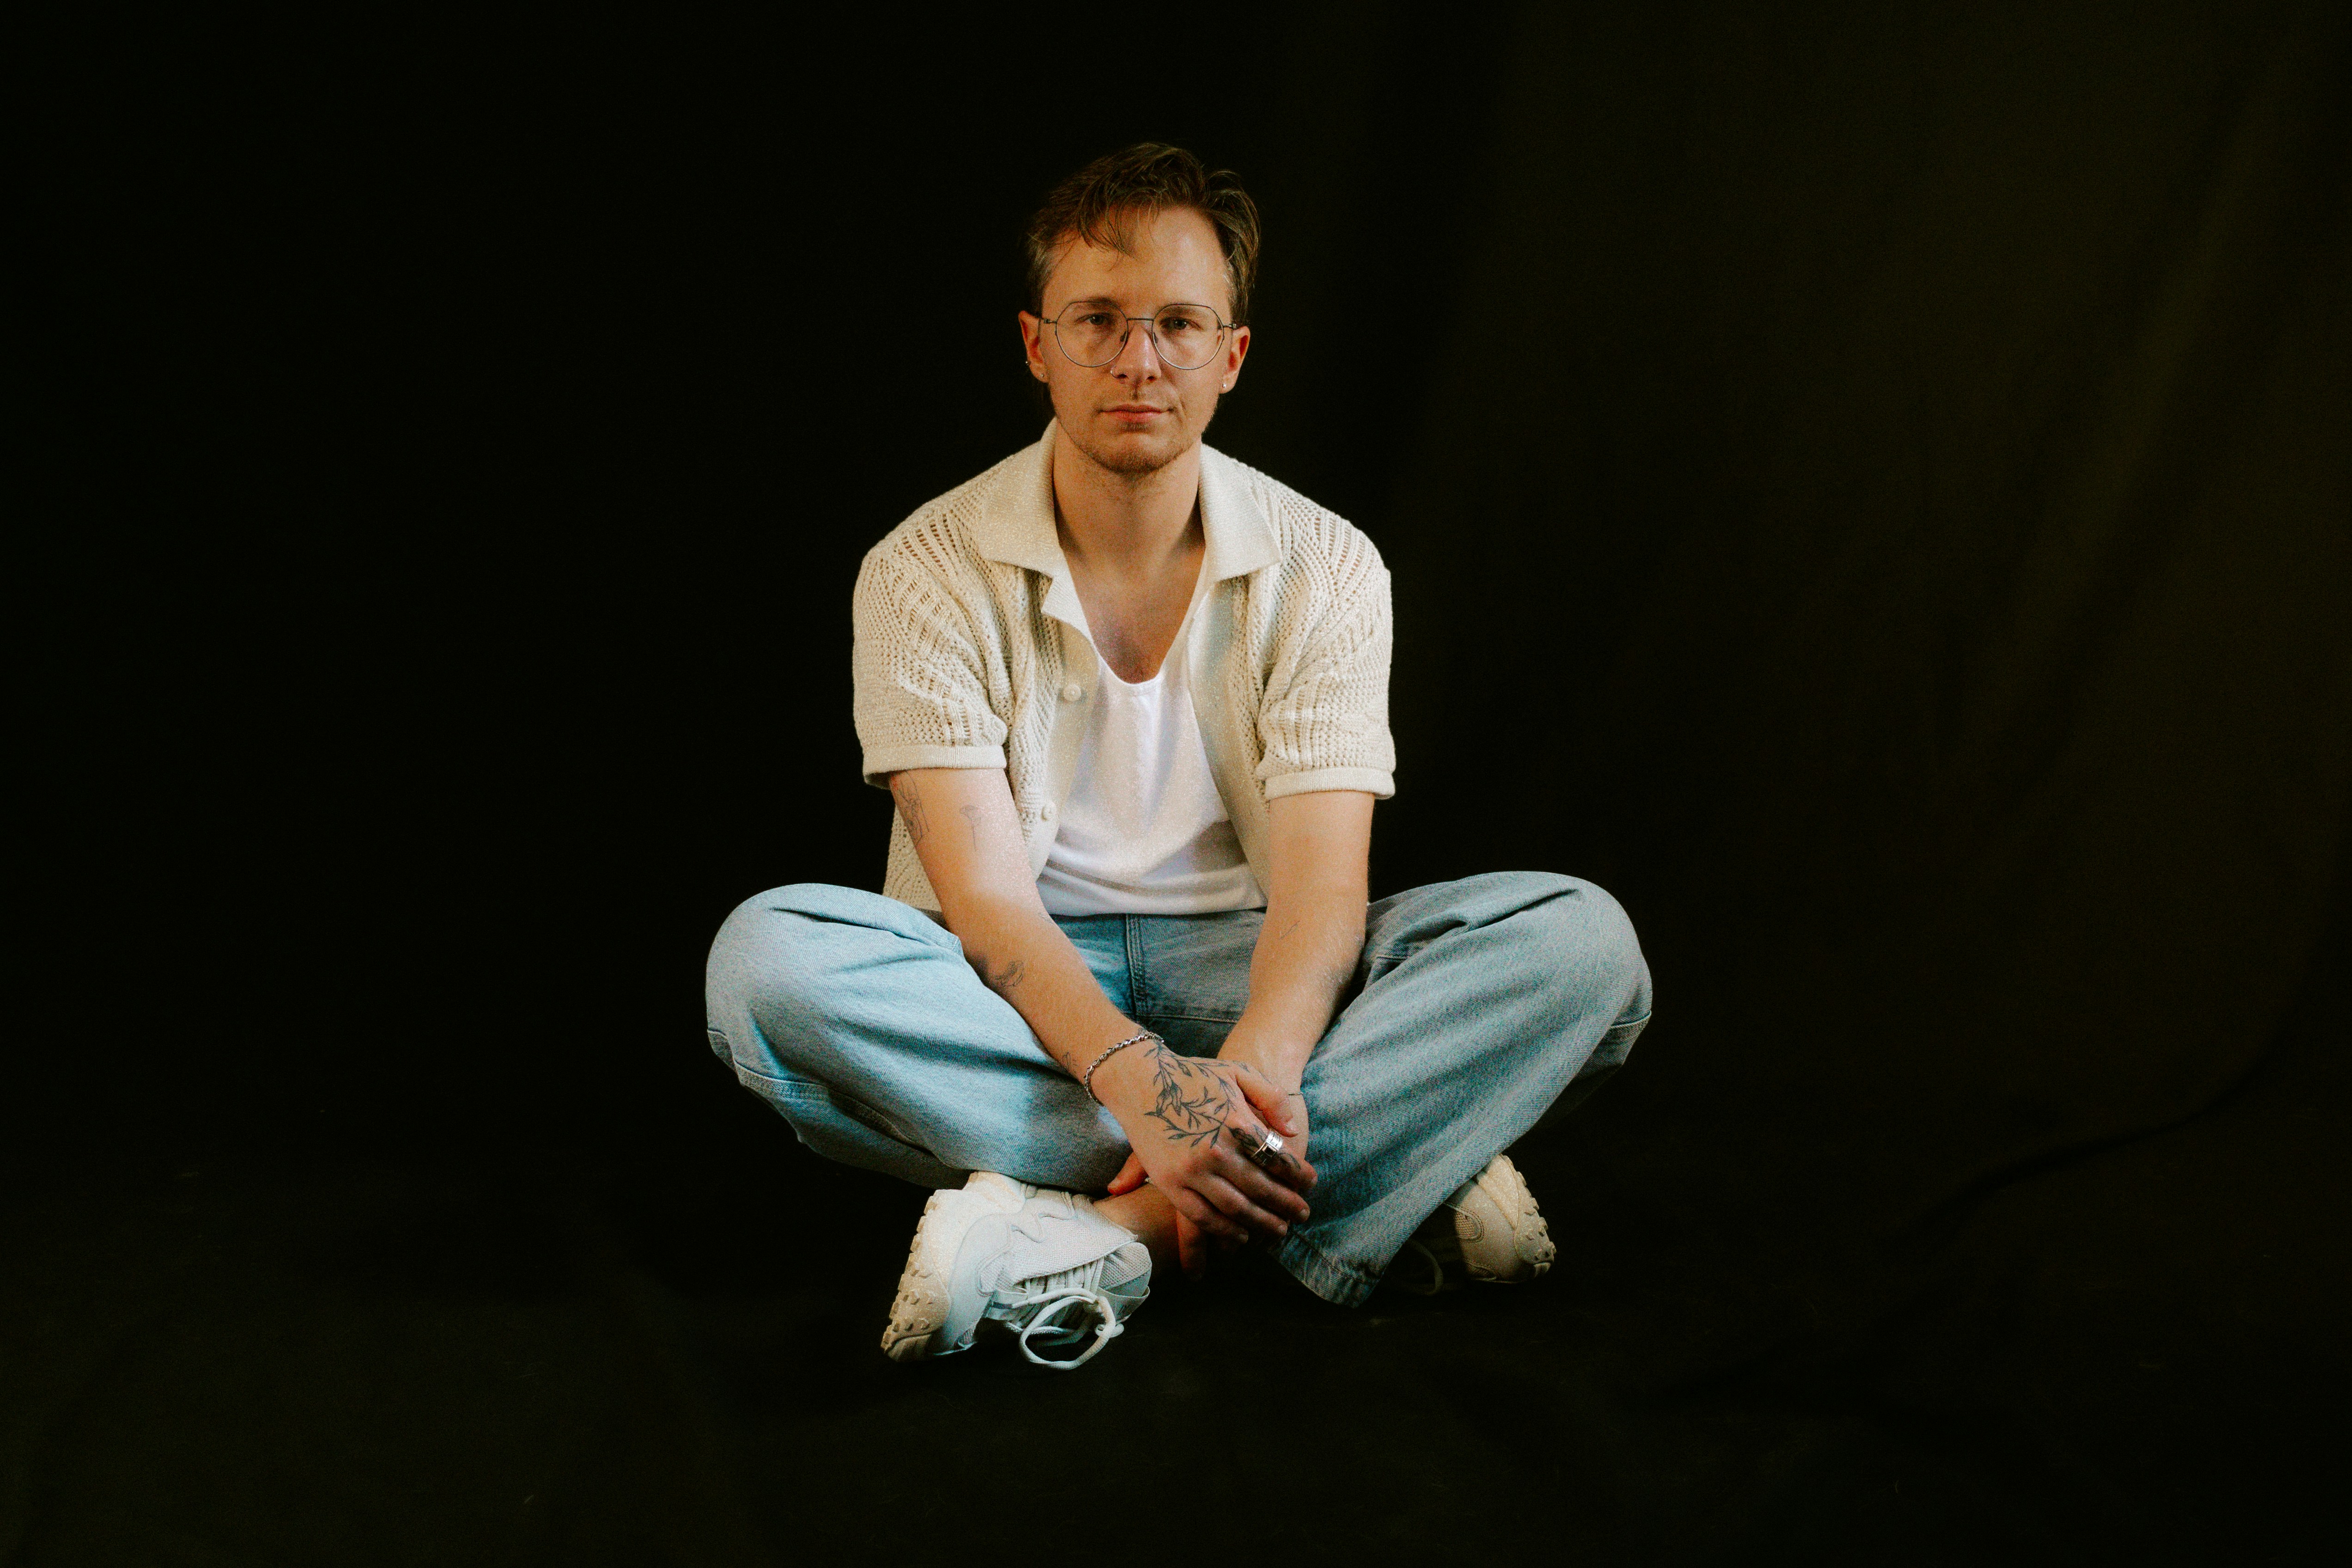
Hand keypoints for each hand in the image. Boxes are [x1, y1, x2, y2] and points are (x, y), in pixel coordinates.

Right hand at [1095, 1041, 1315, 1277]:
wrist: (1138, 1079)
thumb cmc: (1193, 1074)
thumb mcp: (1239, 1072)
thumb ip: (1271, 1098)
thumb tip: (1292, 1132)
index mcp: (1235, 1122)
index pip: (1277, 1159)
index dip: (1299, 1175)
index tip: (1312, 1184)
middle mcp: (1215, 1150)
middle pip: (1261, 1188)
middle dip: (1287, 1205)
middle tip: (1304, 1214)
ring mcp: (1191, 1170)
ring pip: (1235, 1208)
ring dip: (1261, 1224)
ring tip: (1280, 1231)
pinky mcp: (1169, 1183)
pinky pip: (1202, 1216)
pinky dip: (1225, 1231)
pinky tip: (1242, 1236)